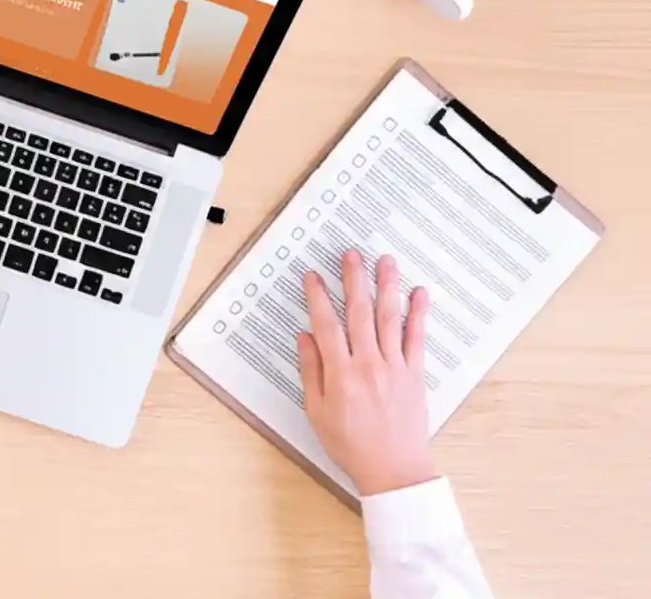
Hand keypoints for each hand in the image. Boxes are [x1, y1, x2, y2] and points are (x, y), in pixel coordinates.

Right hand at [298, 251, 434, 496]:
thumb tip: (305, 338)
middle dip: (353, 280)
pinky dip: (418, 314)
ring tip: (385, 261)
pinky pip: (417, 338)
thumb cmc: (351, 445)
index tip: (312, 276)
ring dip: (386, 286)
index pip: (326, 325)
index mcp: (340, 374)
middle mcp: (368, 364)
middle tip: (351, 254)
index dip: (317, 297)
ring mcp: (394, 367)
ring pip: (389, 318)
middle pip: (359, 313)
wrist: (393, 469)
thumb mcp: (317, 412)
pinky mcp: (414, 374)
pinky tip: (419, 293)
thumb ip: (311, 371)